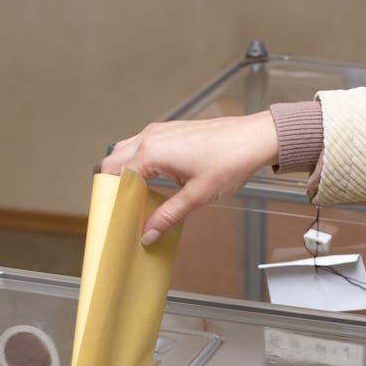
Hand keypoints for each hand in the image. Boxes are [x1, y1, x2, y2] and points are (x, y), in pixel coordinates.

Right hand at [100, 112, 278, 244]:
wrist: (254, 138)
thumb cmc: (231, 159)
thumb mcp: (196, 196)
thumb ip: (167, 216)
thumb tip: (148, 233)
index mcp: (152, 151)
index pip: (114, 174)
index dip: (111, 197)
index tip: (114, 214)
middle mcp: (151, 137)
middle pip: (114, 161)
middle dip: (113, 185)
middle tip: (121, 208)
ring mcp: (160, 132)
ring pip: (126, 152)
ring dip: (125, 173)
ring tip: (134, 198)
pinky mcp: (170, 132)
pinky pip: (142, 147)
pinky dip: (138, 164)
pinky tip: (150, 183)